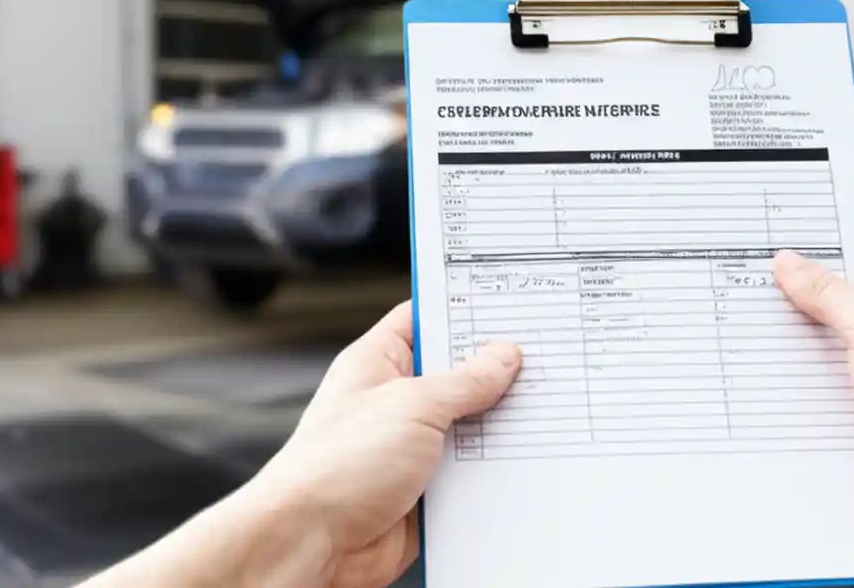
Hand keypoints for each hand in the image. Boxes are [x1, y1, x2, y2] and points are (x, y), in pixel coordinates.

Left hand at [243, 301, 521, 587]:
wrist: (311, 546)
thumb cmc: (336, 468)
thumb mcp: (412, 406)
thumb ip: (464, 381)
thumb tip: (503, 357)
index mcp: (378, 363)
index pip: (425, 319)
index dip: (464, 309)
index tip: (509, 306)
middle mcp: (395, 401)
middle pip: (457, 374)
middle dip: (496, 372)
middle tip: (540, 360)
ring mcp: (412, 447)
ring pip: (471, 426)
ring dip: (498, 425)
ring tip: (542, 410)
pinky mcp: (427, 490)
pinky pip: (472, 471)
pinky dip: (495, 469)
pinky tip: (524, 459)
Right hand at [772, 248, 853, 526]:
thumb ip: (829, 293)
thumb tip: (790, 263)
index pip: (849, 255)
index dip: (809, 251)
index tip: (765, 249)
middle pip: (829, 305)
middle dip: (792, 307)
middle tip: (747, 302)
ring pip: (825, 352)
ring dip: (798, 357)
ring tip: (758, 351)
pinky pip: (829, 391)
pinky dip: (808, 394)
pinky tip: (781, 395)